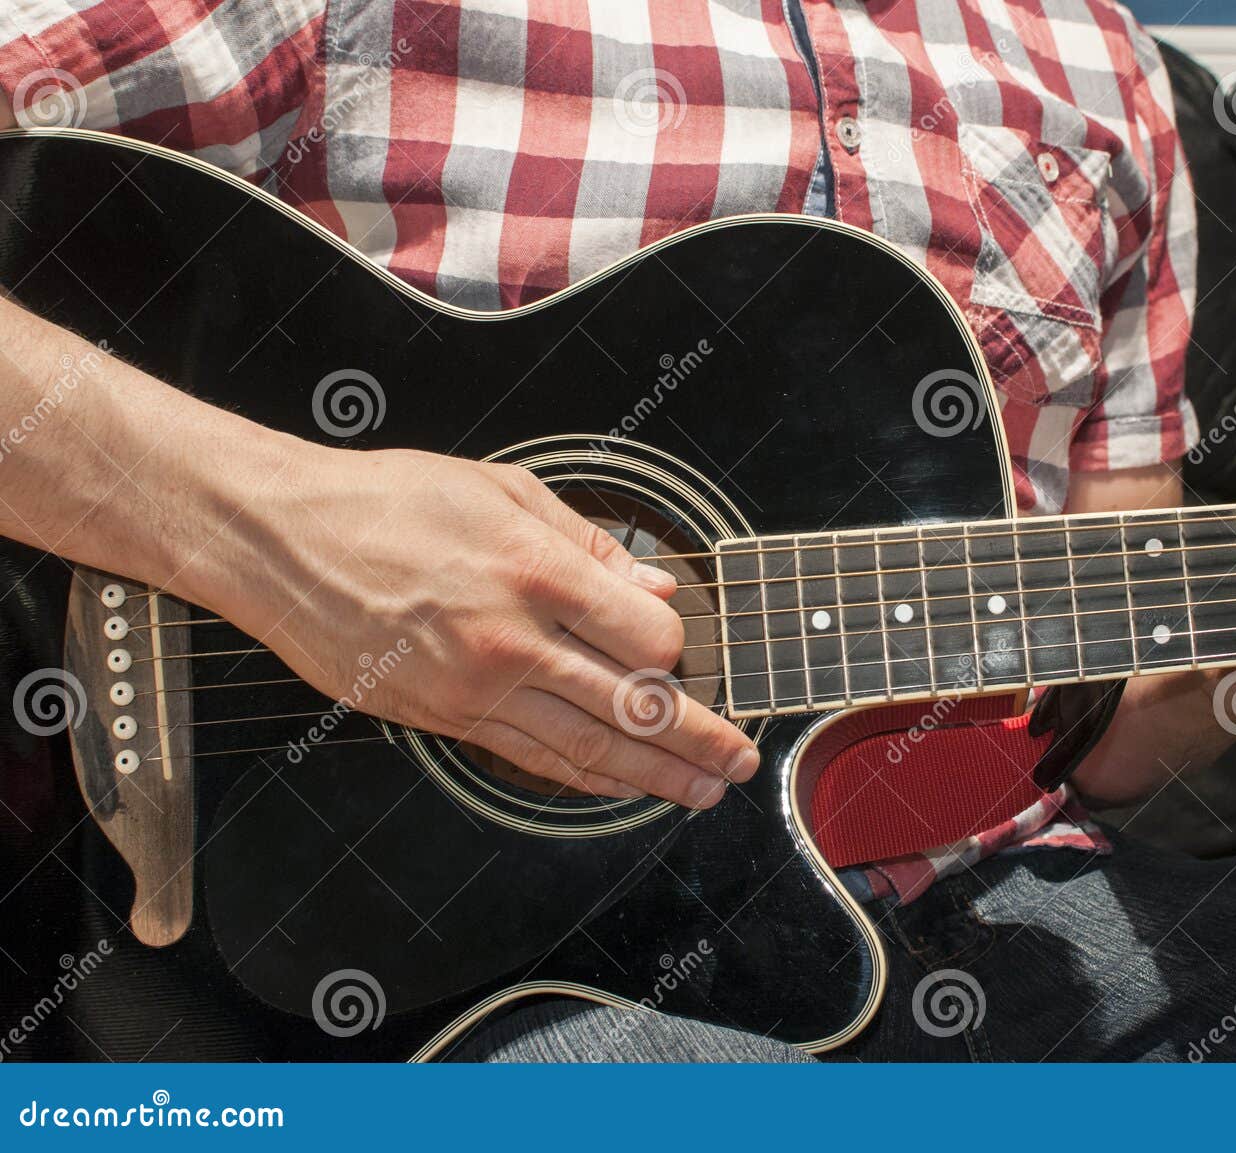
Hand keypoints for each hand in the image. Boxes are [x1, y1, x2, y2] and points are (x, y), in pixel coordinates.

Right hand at [186, 445, 757, 807]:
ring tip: (700, 792)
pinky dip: (583, 779)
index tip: (686, 651)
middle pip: (635, 709)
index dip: (682, 650)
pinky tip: (619, 787)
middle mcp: (514, 642)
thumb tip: (656, 586)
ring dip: (655, 777)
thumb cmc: (386, 502)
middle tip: (740, 760)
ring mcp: (476, 689)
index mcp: (537, 573)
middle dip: (699, 741)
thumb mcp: (502, 490)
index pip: (650, 637)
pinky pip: (529, 759)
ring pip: (588, 750)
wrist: (283, 540)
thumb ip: (590, 546)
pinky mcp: (444, 718)